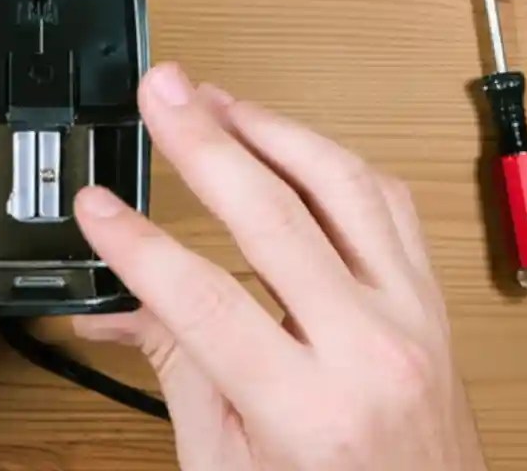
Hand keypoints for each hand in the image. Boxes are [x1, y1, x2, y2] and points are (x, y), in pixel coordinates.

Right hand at [72, 63, 487, 470]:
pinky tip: (289, 143)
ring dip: (274, 129)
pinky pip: (387, 204)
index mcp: (309, 411)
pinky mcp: (431, 302)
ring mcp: (413, 318)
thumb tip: (122, 304)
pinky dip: (331, 162)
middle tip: (161, 92)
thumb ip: (178, 366)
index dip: (136, 243)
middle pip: (277, 216)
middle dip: (205, 142)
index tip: (95, 204)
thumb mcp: (226, 461)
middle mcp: (373, 353)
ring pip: (345, 186)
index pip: (203, 300)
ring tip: (217, 100)